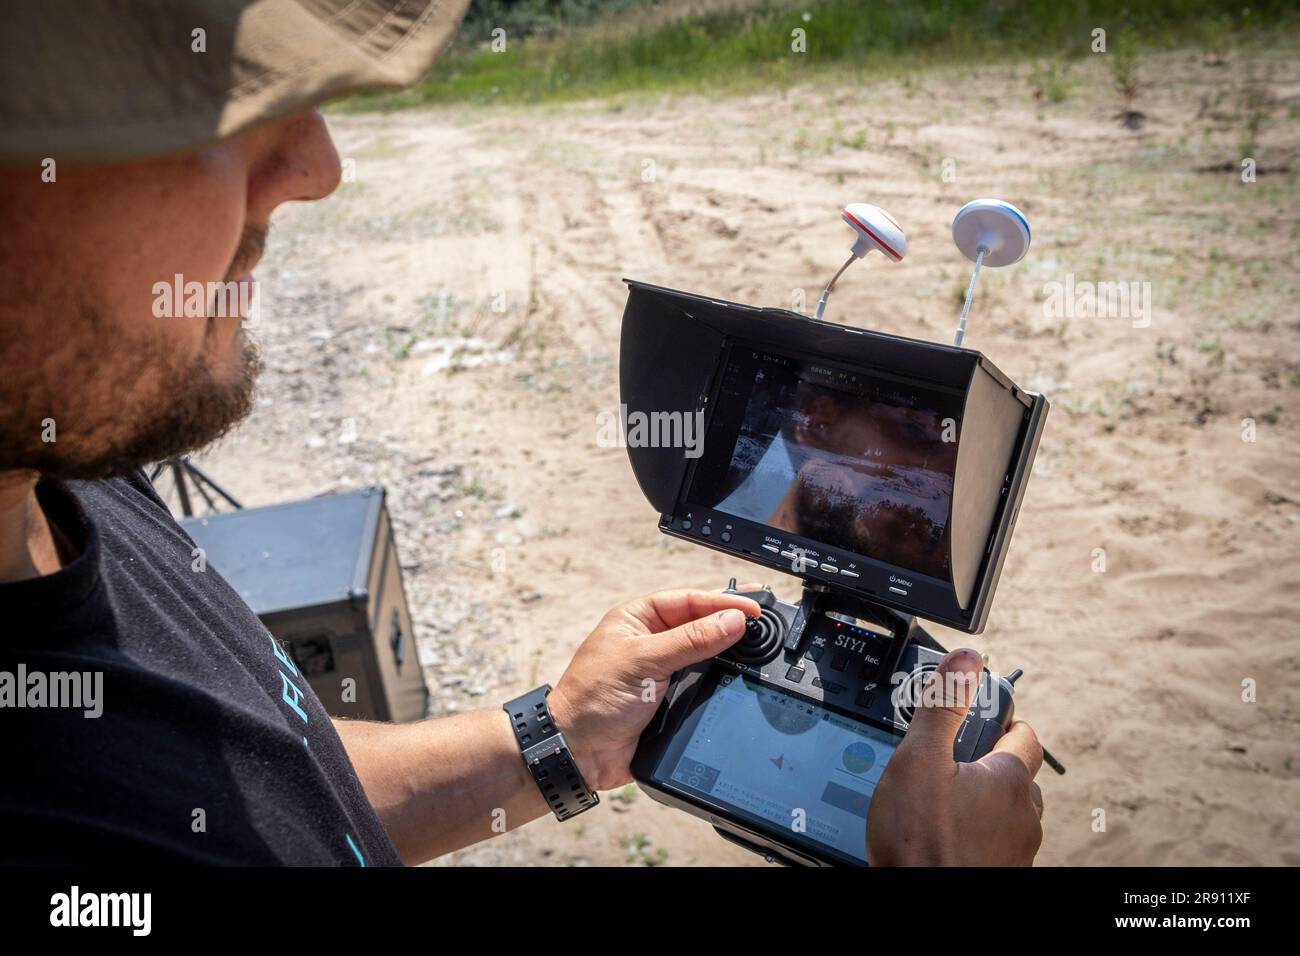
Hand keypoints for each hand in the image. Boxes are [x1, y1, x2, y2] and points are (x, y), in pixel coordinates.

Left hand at [547, 587, 760, 792]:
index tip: (753, 608)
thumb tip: (731, 620)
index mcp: (639, 618)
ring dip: (731, 651)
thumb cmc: (592, 699)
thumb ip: (690, 640)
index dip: (723, 602)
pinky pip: (706, 683)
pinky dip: (724, 679)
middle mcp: (654, 640)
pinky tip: (743, 675)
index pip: (689, 601)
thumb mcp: (643, 661)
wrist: (580, 752)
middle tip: (766, 620)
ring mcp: (665, 670)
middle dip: (732, 622)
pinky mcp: (674, 698)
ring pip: (708, 653)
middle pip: (702, 624)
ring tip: (762, 644)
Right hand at [867, 647, 1044, 865]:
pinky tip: (941, 837)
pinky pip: (994, 844)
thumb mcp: (919, 758)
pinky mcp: (1001, 874)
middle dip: (987, 764)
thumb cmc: (922, 842)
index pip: (1025, 734)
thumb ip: (943, 704)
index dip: (1003, 719)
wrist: (924, 905)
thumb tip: (966, 659)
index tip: (981, 717)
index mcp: (1010, 778)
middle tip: (947, 762)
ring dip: (982, 803)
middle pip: (1016, 775)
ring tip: (940, 803)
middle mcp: (1023, 816)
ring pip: (1007, 813)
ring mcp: (1016, 851)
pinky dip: (974, 836)